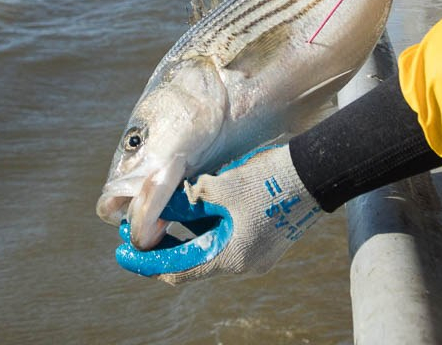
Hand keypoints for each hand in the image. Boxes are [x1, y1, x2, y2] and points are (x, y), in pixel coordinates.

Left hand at [112, 145, 318, 285]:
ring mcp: (257, 253)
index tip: (123, 251)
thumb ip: (189, 202)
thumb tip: (162, 210)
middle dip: (163, 246)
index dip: (146, 261)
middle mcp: (244, 263)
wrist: (319, 173)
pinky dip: (207, 228)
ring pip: (210, 248)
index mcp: (231, 257)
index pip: (178, 269)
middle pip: (193, 261)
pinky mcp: (265, 239)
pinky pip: (227, 239)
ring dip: (186, 235)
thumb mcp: (222, 188)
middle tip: (135, 232)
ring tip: (162, 216)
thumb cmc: (270, 179)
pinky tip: (193, 209)